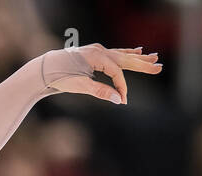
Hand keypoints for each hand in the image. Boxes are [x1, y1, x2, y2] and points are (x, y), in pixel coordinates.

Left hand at [47, 45, 161, 105]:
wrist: (42, 69)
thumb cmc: (58, 78)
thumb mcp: (79, 86)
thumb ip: (100, 92)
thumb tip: (118, 99)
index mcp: (97, 57)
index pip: (117, 72)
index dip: (122, 87)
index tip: (124, 100)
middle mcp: (99, 50)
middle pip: (125, 59)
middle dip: (142, 64)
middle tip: (159, 67)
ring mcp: (97, 50)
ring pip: (122, 54)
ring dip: (138, 57)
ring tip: (153, 57)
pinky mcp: (93, 53)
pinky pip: (115, 53)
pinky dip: (126, 53)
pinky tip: (136, 50)